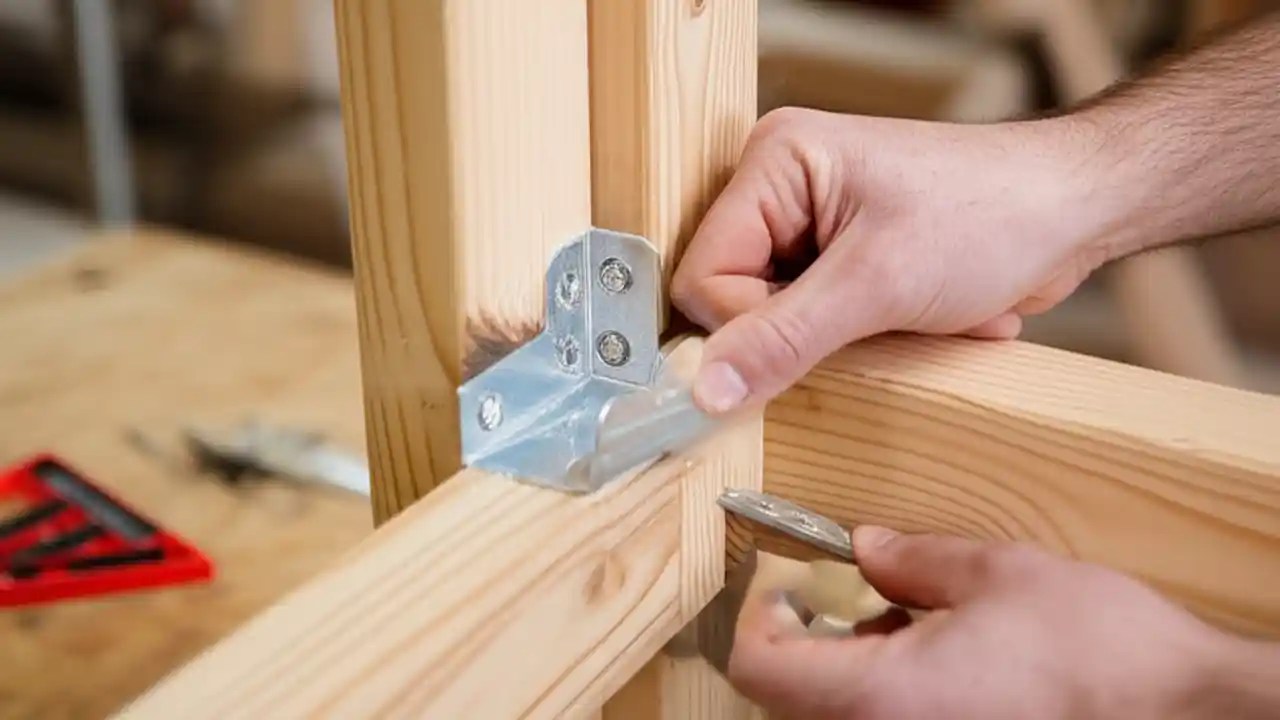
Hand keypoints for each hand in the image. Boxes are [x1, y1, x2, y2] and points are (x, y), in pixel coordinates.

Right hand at [673, 108, 1120, 412]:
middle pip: (734, 300)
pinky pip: (814, 325)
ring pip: (775, 321)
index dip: (746, 327)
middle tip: (866, 319)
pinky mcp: (838, 259)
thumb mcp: (878, 284)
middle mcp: (782, 188)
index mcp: (774, 162)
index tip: (808, 343)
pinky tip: (911, 313)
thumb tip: (706, 390)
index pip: (704, 275)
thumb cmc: (993, 212)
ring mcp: (810, 224)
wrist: (1075, 211)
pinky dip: (863, 337)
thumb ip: (783, 339)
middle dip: (799, 331)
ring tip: (898, 311)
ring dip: (838, 339)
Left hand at [728, 528, 1252, 719]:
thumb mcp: (995, 575)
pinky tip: (945, 658)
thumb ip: (912, 559)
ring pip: (840, 713)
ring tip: (916, 622)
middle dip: (815, 638)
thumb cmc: (1100, 654)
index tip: (784, 585)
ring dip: (854, 665)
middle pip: (794, 698)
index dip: (759, 618)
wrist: (1186, 715)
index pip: (760, 669)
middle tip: (858, 594)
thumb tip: (865, 548)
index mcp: (881, 696)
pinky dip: (891, 691)